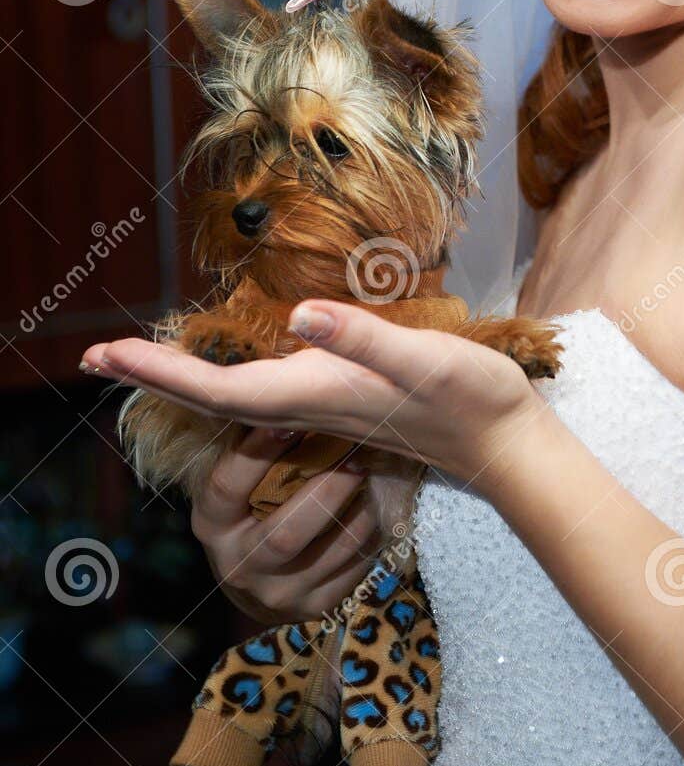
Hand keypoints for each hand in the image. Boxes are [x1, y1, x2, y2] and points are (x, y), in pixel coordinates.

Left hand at [81, 300, 548, 492]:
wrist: (507, 446)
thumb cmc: (472, 401)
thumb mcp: (425, 360)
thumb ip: (365, 341)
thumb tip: (300, 318)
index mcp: (317, 394)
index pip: (220, 388)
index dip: (162, 370)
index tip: (106, 354)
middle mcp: (311, 405)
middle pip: (214, 396)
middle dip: (155, 375)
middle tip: (95, 357)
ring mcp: (325, 408)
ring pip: (236, 398)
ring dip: (183, 380)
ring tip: (140, 362)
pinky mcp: (343, 402)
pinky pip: (264, 397)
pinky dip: (225, 382)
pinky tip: (223, 373)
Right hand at [189, 425, 378, 624]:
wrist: (255, 583)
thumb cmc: (248, 510)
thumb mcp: (236, 484)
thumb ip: (251, 447)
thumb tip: (280, 380)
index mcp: (210, 524)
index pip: (228, 486)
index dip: (258, 450)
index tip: (290, 414)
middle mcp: (238, 565)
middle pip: (286, 531)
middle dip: (327, 488)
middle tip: (356, 451)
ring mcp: (277, 593)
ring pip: (329, 550)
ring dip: (358, 508)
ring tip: (372, 472)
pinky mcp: (314, 607)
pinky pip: (353, 567)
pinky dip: (368, 532)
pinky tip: (374, 504)